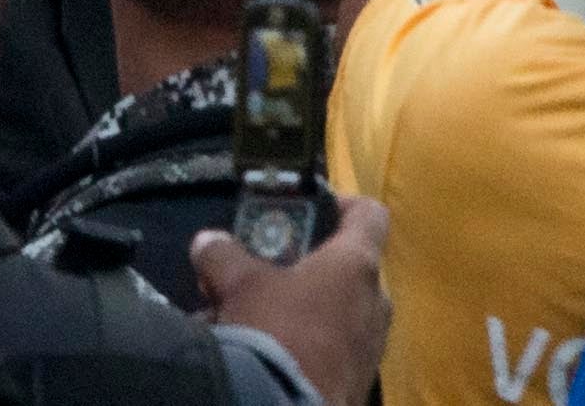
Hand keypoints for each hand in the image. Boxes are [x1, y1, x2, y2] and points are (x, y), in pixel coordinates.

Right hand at [193, 196, 390, 405]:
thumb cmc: (275, 332)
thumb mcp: (240, 285)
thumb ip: (224, 256)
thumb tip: (209, 242)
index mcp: (357, 263)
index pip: (369, 213)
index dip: (342, 204)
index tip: (312, 210)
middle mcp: (375, 300)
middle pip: (345, 268)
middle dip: (302, 269)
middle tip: (263, 273)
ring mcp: (371, 344)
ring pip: (334, 313)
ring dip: (296, 310)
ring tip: (249, 320)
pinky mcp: (358, 380)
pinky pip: (332, 350)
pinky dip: (302, 345)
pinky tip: (264, 355)